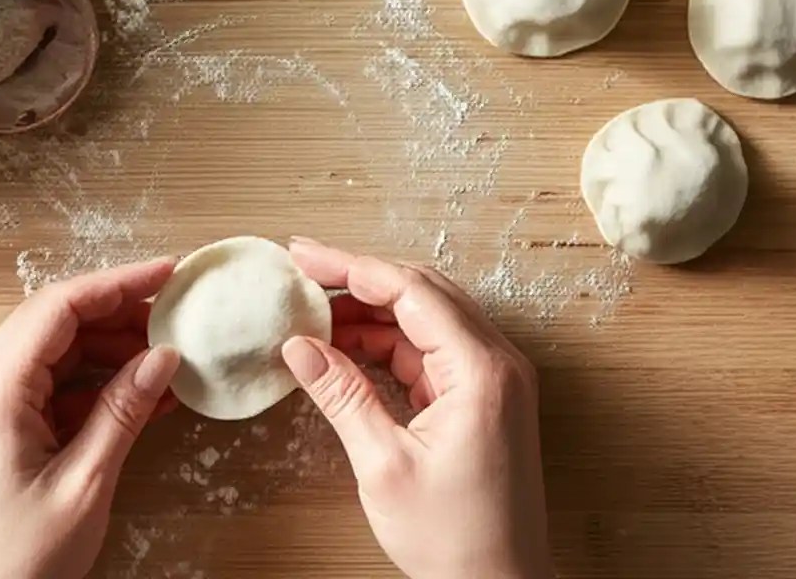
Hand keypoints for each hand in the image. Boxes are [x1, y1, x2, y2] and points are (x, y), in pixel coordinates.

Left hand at [0, 259, 180, 578]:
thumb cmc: (15, 561)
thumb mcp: (84, 483)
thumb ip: (123, 412)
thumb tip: (162, 358)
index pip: (59, 307)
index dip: (118, 282)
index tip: (167, 273)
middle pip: (55, 323)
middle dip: (118, 316)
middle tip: (175, 321)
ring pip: (55, 356)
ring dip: (110, 353)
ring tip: (166, 363)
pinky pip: (49, 391)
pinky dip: (94, 389)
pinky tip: (140, 399)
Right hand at [281, 238, 552, 578]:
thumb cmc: (457, 539)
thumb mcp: (384, 464)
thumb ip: (341, 395)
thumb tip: (299, 347)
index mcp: (481, 371)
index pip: (411, 292)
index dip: (350, 266)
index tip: (303, 255)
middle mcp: (496, 364)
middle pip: (421, 294)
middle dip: (358, 281)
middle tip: (302, 273)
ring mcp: (492, 380)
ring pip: (424, 319)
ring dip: (369, 314)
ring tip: (312, 318)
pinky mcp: (480, 399)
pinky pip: (429, 351)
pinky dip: (386, 345)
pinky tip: (345, 350)